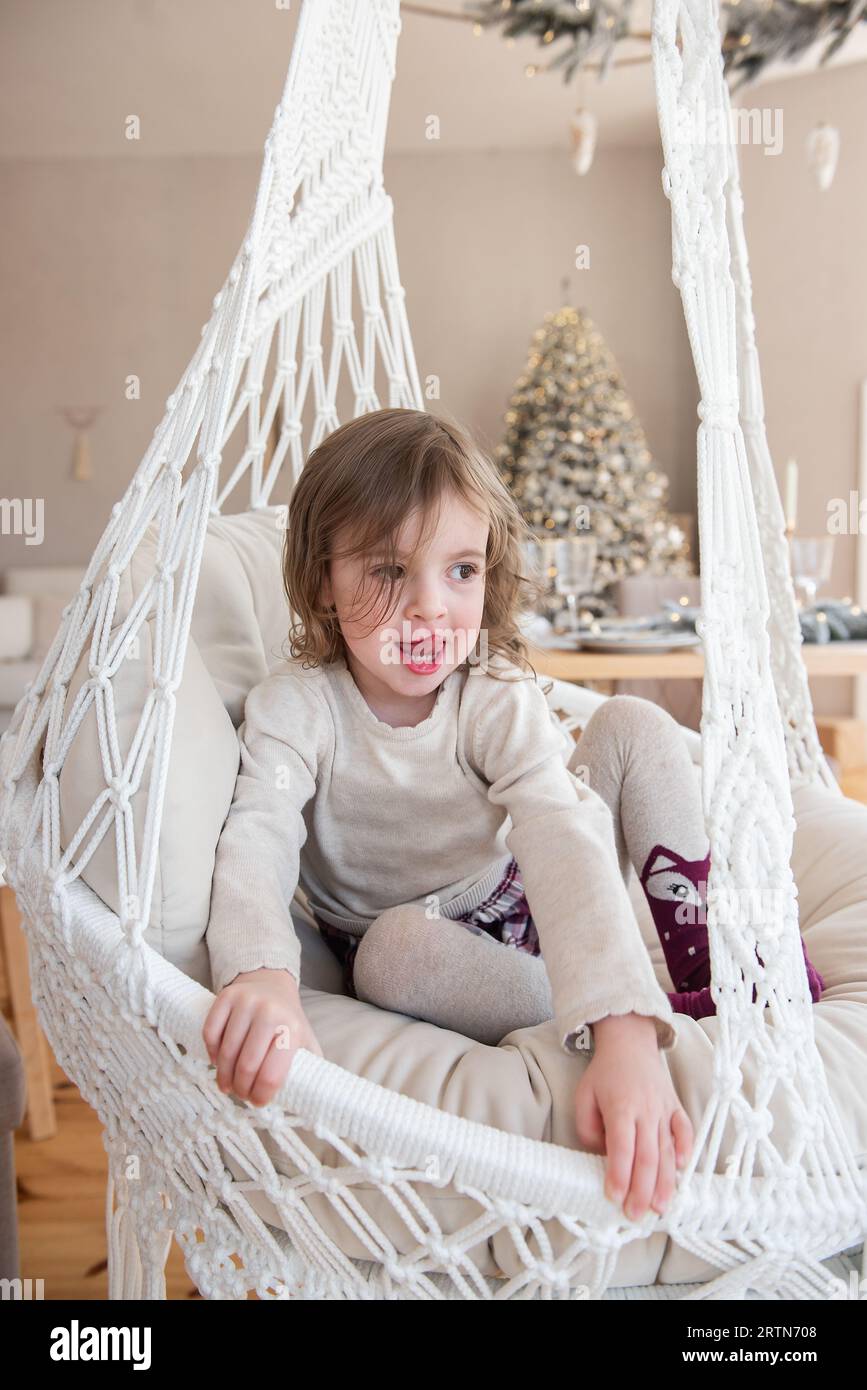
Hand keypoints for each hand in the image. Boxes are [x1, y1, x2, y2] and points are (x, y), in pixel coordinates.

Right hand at [203, 967, 323, 1106]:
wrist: (270, 984)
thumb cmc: (287, 1020)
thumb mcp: (305, 1040)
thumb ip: (311, 1066)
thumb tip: (314, 1097)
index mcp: (292, 1028)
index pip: (272, 1074)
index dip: (261, 1095)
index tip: (257, 1102)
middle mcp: (270, 1012)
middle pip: (247, 1066)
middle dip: (241, 1089)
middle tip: (240, 1095)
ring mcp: (246, 1002)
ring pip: (227, 1052)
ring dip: (224, 1076)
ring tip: (227, 1085)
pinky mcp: (226, 996)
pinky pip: (210, 1033)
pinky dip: (211, 1052)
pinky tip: (217, 1061)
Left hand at [572, 1013, 693, 1220]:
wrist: (630, 1042)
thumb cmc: (604, 1073)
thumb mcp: (584, 1096)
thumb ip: (588, 1128)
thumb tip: (603, 1155)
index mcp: (620, 1107)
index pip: (621, 1146)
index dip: (619, 1173)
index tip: (614, 1197)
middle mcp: (645, 1111)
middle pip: (646, 1156)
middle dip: (642, 1190)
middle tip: (636, 1215)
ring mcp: (664, 1109)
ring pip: (667, 1150)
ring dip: (665, 1181)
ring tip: (660, 1208)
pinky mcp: (676, 1107)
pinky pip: (685, 1130)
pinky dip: (686, 1150)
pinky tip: (682, 1169)